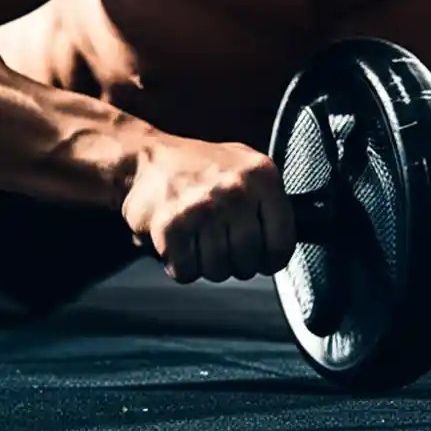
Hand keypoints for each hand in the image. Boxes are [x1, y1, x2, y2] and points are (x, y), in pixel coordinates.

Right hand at [121, 134, 296, 283]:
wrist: (146, 158)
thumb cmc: (201, 169)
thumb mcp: (246, 170)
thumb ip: (270, 203)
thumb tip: (284, 247)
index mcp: (262, 176)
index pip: (282, 244)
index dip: (269, 260)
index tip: (259, 259)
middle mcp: (236, 190)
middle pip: (248, 261)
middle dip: (234, 263)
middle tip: (219, 245)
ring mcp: (203, 207)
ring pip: (218, 271)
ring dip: (206, 265)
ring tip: (197, 240)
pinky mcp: (171, 226)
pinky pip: (186, 272)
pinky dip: (180, 266)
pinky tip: (177, 243)